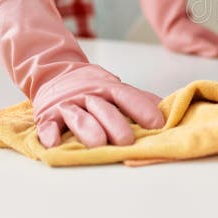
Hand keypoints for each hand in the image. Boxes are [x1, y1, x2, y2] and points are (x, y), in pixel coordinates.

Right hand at [30, 65, 163, 147]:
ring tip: (99, 144)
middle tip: (128, 141)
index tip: (158, 124)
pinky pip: (47, 125)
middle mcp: (89, 95)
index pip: (127, 96)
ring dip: (89, 130)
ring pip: (79, 117)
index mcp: (108, 88)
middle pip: (104, 109)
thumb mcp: (115, 88)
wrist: (55, 73)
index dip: (142, 109)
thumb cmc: (92, 88)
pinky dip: (50, 134)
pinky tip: (55, 144)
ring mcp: (67, 105)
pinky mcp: (47, 116)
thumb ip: (139, 99)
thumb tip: (170, 109)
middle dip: (116, 124)